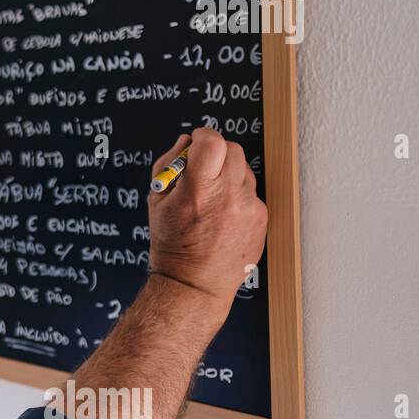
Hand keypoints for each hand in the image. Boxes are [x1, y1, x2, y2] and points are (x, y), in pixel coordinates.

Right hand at [146, 127, 267, 302]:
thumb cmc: (172, 244)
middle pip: (233, 149)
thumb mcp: (156, 202)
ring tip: (212, 197)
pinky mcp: (262, 218)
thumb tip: (185, 143)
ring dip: (229, 173)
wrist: (195, 282)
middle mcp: (229, 196)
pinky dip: (239, 195)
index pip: (212, 142)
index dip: (203, 136)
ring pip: (244, 170)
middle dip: (216, 152)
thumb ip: (167, 165)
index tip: (197, 142)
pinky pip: (252, 192)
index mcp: (199, 190)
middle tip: (203, 168)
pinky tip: (224, 214)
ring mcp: (250, 208)